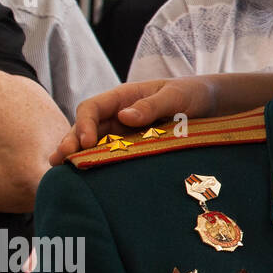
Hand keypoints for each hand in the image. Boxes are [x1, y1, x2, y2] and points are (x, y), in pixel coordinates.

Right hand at [50, 77, 217, 165]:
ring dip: (78, 156)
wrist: (212, 105)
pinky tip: (88, 178)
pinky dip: (98, 164)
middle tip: (59, 160)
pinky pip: (112, 155)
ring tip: (60, 171)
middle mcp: (118, 114)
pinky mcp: (133, 147)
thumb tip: (124, 116)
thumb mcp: (177, 96)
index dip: (84, 124)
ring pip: (94, 144)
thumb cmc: (193, 94)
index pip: (93, 107)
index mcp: (124, 97)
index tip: (84, 142)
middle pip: (87, 128)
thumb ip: (152, 105)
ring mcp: (124, 132)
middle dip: (71, 142)